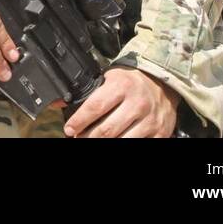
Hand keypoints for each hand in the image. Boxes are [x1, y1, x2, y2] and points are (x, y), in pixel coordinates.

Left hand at [64, 68, 180, 137]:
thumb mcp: (109, 78)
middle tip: (78, 138)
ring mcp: (150, 120)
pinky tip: (115, 142)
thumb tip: (61, 103)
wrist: (161, 82)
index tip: (69, 129)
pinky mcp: (160, 132)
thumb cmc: (130, 81)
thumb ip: (91, 92)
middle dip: (88, 137)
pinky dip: (123, 145)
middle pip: (107, 130)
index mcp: (121, 86)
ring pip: (122, 141)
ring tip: (92, 141)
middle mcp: (137, 103)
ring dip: (103, 144)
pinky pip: (139, 145)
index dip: (79, 121)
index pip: (95, 107)